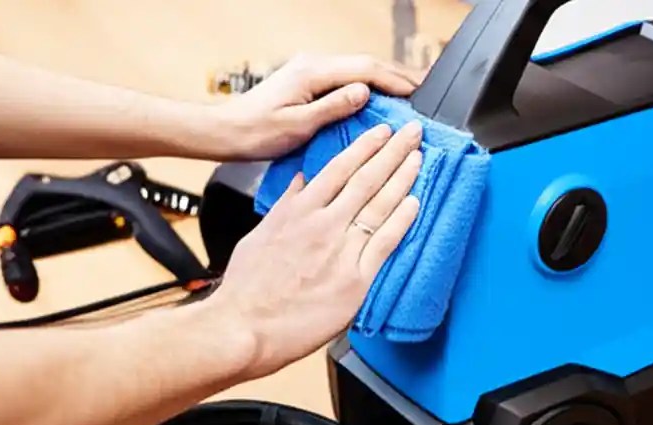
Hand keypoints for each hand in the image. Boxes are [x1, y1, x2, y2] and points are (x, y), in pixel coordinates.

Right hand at [209, 121, 423, 377]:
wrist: (242, 326)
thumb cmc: (245, 289)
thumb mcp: (259, 235)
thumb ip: (285, 207)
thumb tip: (300, 183)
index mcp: (298, 211)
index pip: (339, 168)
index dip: (365, 146)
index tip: (381, 131)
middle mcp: (322, 225)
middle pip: (366, 179)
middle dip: (393, 151)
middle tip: (413, 132)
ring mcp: (340, 251)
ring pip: (379, 205)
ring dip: (402, 178)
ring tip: (418, 158)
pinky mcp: (354, 281)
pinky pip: (385, 243)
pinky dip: (402, 221)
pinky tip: (415, 203)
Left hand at [214, 53, 422, 160]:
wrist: (227, 131)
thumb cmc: (256, 133)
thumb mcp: (297, 125)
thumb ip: (332, 107)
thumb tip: (364, 92)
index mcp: (313, 72)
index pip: (366, 70)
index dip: (396, 81)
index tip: (419, 94)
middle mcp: (314, 65)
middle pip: (366, 64)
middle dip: (397, 77)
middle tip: (426, 92)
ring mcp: (311, 71)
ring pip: (358, 70)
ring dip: (385, 81)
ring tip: (410, 95)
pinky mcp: (308, 81)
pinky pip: (347, 78)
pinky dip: (369, 87)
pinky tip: (380, 99)